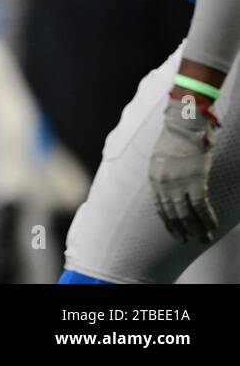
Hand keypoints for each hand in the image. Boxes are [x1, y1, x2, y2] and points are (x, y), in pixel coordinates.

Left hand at [149, 99, 219, 242]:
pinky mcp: (195, 180)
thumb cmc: (175, 138)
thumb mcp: (161, 158)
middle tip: (188, 241)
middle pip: (172, 213)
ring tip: (203, 238)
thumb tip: (171, 189)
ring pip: (187, 213)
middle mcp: (163, 183)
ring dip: (196, 228)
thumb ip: (164, 174)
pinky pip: (201, 205)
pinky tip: (212, 226)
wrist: (183, 124)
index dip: (168, 222)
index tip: (174, 232)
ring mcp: (179, 183)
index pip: (159, 207)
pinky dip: (207, 218)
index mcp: (154, 178)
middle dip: (181, 229)